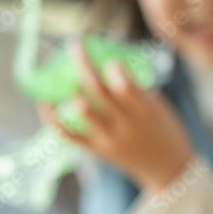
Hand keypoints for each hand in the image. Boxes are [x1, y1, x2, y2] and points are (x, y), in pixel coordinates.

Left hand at [38, 40, 195, 193]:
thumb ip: (137, 90)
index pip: (128, 90)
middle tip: (75, 46)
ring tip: (63, 77)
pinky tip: (45, 103)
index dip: (116, 73)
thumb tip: (107, 64)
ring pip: (84, 115)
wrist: (167, 167)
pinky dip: (54, 120)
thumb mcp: (160, 107)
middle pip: (100, 94)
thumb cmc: (165, 129)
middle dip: (85, 66)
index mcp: (147, 113)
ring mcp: (110, 140)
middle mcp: (126, 126)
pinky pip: (69, 137)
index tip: (109, 60)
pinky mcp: (97, 152)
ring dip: (71, 93)